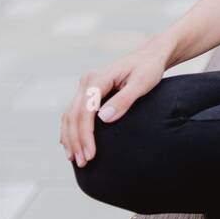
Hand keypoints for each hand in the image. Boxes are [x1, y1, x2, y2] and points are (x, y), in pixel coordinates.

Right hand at [60, 41, 167, 167]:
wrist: (150, 56)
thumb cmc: (148, 68)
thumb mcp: (142, 83)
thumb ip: (124, 100)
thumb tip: (104, 118)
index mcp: (98, 78)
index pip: (84, 111)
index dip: (85, 135)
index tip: (90, 154)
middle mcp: (87, 81)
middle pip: (73, 115)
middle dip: (76, 141)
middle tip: (83, 162)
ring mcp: (86, 86)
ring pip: (69, 115)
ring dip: (70, 138)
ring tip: (75, 159)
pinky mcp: (89, 91)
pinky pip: (74, 112)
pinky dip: (70, 129)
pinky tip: (70, 144)